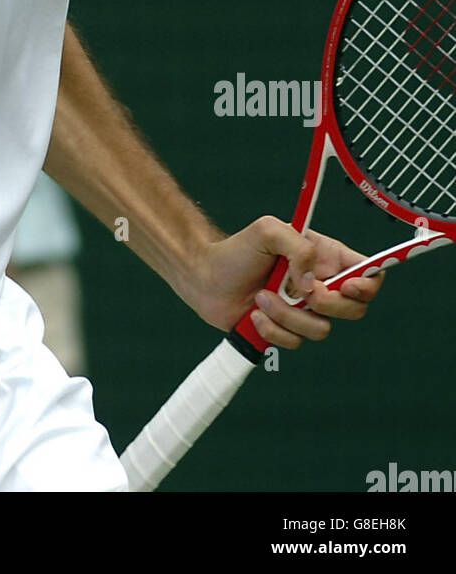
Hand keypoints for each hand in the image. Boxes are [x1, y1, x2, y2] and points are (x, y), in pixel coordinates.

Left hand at [184, 216, 383, 348]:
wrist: (205, 277)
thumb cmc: (236, 250)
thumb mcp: (268, 231)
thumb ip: (299, 249)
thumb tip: (313, 285)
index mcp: (324, 258)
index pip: (367, 272)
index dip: (368, 283)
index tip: (349, 286)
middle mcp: (319, 285)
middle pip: (354, 308)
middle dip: (328, 304)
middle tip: (302, 293)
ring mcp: (304, 311)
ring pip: (321, 330)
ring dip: (288, 315)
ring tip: (261, 297)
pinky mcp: (286, 331)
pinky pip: (295, 343)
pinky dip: (273, 330)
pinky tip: (255, 315)